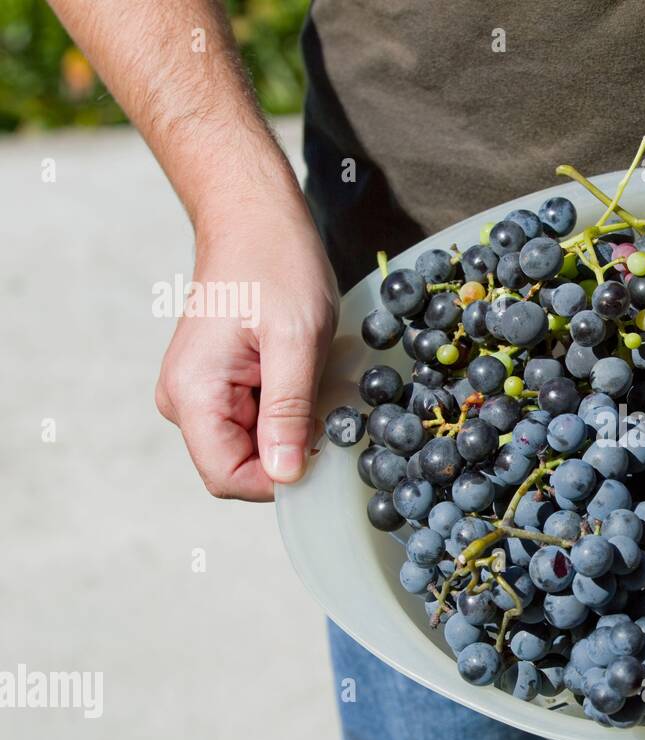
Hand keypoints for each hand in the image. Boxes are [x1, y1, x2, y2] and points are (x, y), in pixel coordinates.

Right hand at [155, 198, 337, 500]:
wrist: (254, 217)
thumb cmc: (275, 264)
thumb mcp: (297, 339)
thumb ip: (289, 411)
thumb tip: (286, 476)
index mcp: (192, 394)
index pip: (229, 478)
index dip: (280, 479)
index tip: (322, 444)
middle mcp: (184, 401)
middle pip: (241, 466)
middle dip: (290, 447)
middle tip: (322, 398)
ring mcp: (198, 393)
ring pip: (254, 445)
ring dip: (293, 424)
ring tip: (309, 373)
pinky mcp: (218, 383)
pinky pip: (258, 420)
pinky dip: (289, 406)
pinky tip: (302, 370)